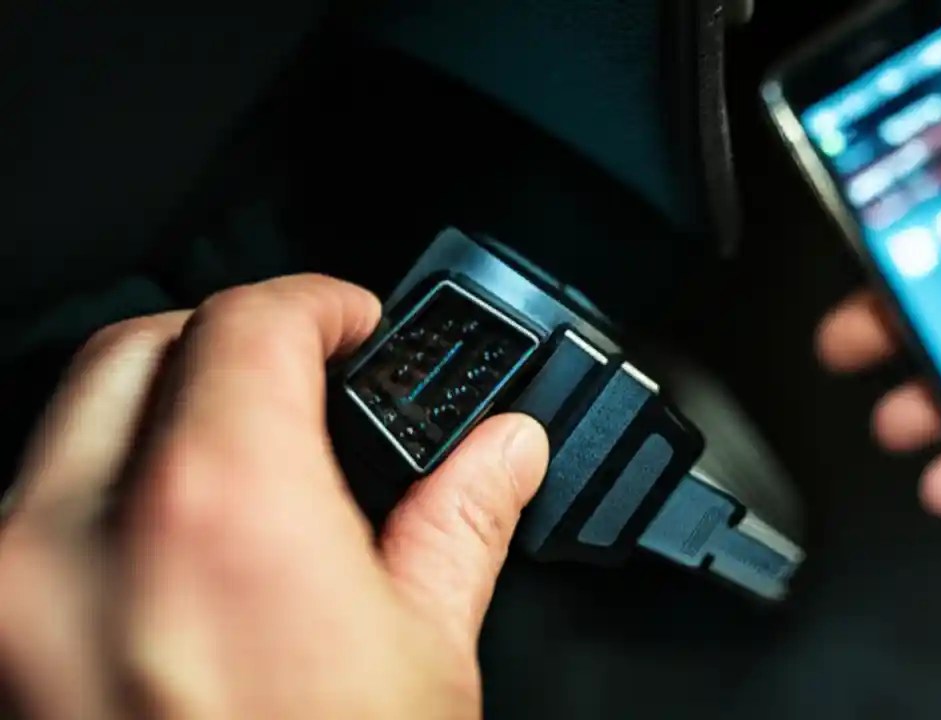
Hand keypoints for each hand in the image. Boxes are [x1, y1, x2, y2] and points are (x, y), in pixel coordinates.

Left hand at [0, 274, 548, 718]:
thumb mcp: (426, 666)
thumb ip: (460, 523)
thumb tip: (505, 454)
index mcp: (221, 515)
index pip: (252, 322)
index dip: (322, 305)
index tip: (356, 326)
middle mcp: (76, 541)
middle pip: (142, 348)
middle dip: (232, 339)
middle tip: (309, 380)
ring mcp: (2, 601)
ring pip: (68, 428)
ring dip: (158, 412)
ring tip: (247, 465)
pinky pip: (26, 521)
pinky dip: (101, 498)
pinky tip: (174, 550)